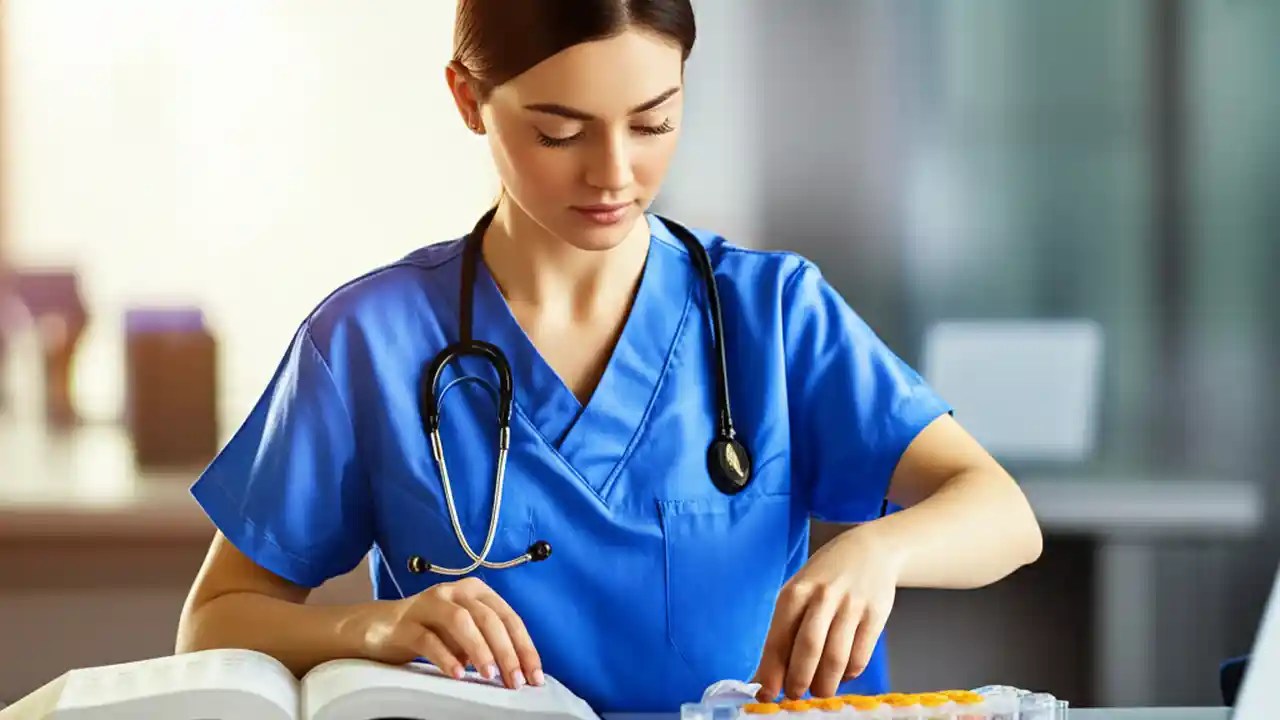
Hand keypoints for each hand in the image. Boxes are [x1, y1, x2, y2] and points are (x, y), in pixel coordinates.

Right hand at [356, 576, 542, 689]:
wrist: (382, 628)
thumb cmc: (432, 631)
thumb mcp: (466, 636)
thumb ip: (489, 644)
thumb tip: (519, 670)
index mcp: (476, 591)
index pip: (508, 617)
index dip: (524, 646)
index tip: (533, 675)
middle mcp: (454, 591)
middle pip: (488, 618)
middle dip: (506, 651)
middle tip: (515, 680)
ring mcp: (428, 604)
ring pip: (460, 621)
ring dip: (479, 649)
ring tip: (489, 675)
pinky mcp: (406, 622)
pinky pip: (428, 638)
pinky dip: (445, 656)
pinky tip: (456, 674)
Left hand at [751, 526, 903, 699]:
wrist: (870, 550)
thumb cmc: (825, 577)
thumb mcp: (798, 593)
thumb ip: (783, 632)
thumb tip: (765, 677)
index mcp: (795, 592)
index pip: (778, 639)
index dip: (771, 672)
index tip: (765, 695)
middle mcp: (822, 597)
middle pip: (808, 649)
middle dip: (798, 681)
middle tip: (794, 695)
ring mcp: (851, 606)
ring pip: (836, 658)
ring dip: (825, 684)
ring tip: (818, 691)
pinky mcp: (875, 616)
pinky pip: (860, 656)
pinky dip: (848, 674)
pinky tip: (841, 674)